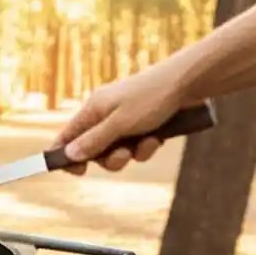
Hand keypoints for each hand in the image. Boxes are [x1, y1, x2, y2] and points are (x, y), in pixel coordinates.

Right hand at [53, 64, 190, 174]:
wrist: (190, 82)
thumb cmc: (152, 98)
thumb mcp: (120, 123)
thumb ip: (94, 141)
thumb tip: (69, 155)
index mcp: (93, 109)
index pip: (67, 136)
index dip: (66, 156)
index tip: (77, 172)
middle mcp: (105, 115)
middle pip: (94, 150)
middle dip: (109, 159)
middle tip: (123, 157)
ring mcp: (125, 120)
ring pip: (117, 151)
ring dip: (132, 154)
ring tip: (146, 144)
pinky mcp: (143, 125)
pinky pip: (136, 147)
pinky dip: (146, 147)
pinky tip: (158, 138)